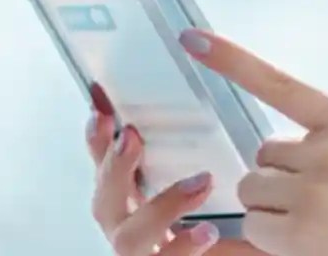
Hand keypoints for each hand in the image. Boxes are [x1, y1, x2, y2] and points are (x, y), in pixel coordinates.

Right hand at [84, 83, 267, 255]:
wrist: (230, 251)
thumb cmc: (221, 223)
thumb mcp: (208, 179)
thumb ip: (196, 149)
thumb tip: (196, 88)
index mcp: (134, 202)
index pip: (106, 166)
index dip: (97, 139)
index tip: (100, 108)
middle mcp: (130, 229)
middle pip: (105, 202)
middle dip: (114, 167)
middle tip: (132, 137)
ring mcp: (143, 255)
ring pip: (129, 239)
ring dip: (160, 207)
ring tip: (201, 182)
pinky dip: (183, 247)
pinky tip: (207, 231)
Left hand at [177, 28, 327, 255]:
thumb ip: (324, 141)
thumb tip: (263, 150)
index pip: (281, 83)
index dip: (233, 60)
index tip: (194, 39)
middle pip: (262, 153)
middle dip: (279, 177)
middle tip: (323, 199)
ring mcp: (315, 186)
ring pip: (252, 187)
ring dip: (271, 206)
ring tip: (319, 219)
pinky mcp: (301, 227)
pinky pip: (252, 223)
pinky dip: (268, 236)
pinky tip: (307, 239)